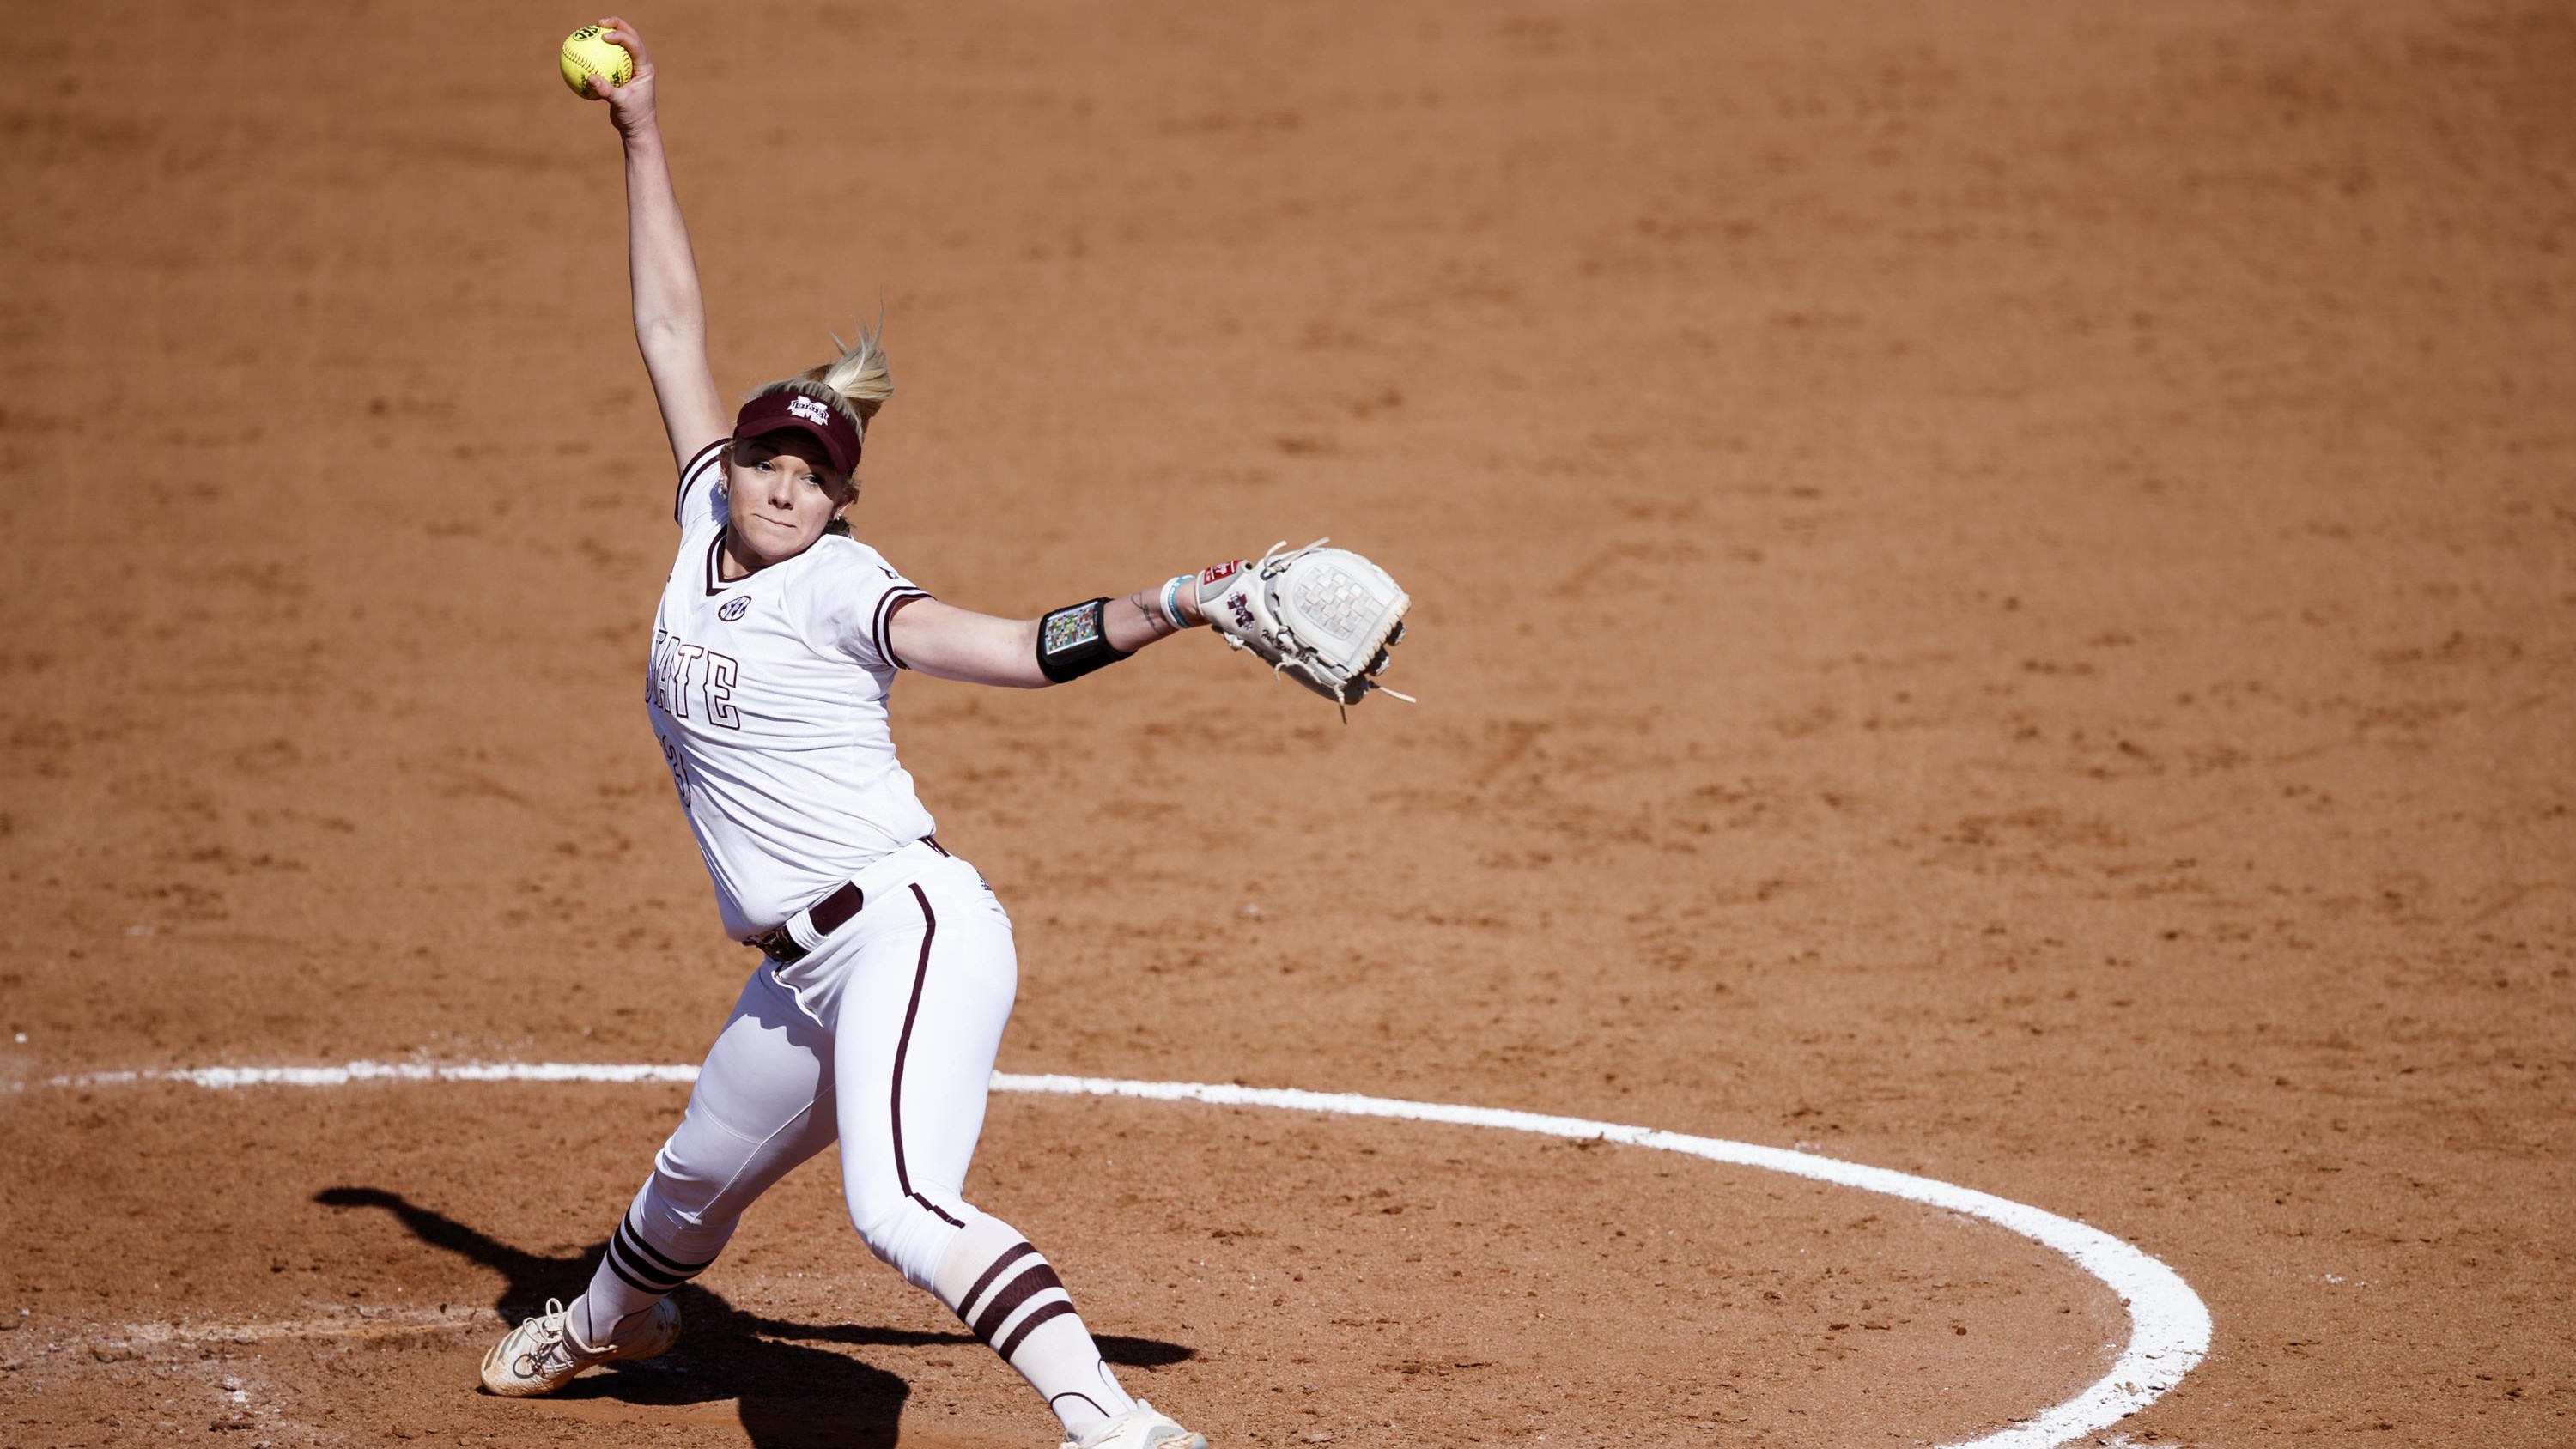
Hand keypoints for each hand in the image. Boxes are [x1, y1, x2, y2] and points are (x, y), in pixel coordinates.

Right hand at [587, 15, 658, 135]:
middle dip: (616, 25)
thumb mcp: (621, 105)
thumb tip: (589, 78)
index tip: (603, 36)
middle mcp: (640, 65)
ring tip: (591, 30)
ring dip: (607, 35)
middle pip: (630, 37)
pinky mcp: (622, 74)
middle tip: (599, 22)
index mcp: (645, 68)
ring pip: (620, 46)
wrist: (636, 129)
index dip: (620, 36)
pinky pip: (609, 60)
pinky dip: (598, 54)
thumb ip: (606, 91)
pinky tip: (583, 51)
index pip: (635, 45)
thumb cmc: (633, 117)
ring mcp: (632, 69)